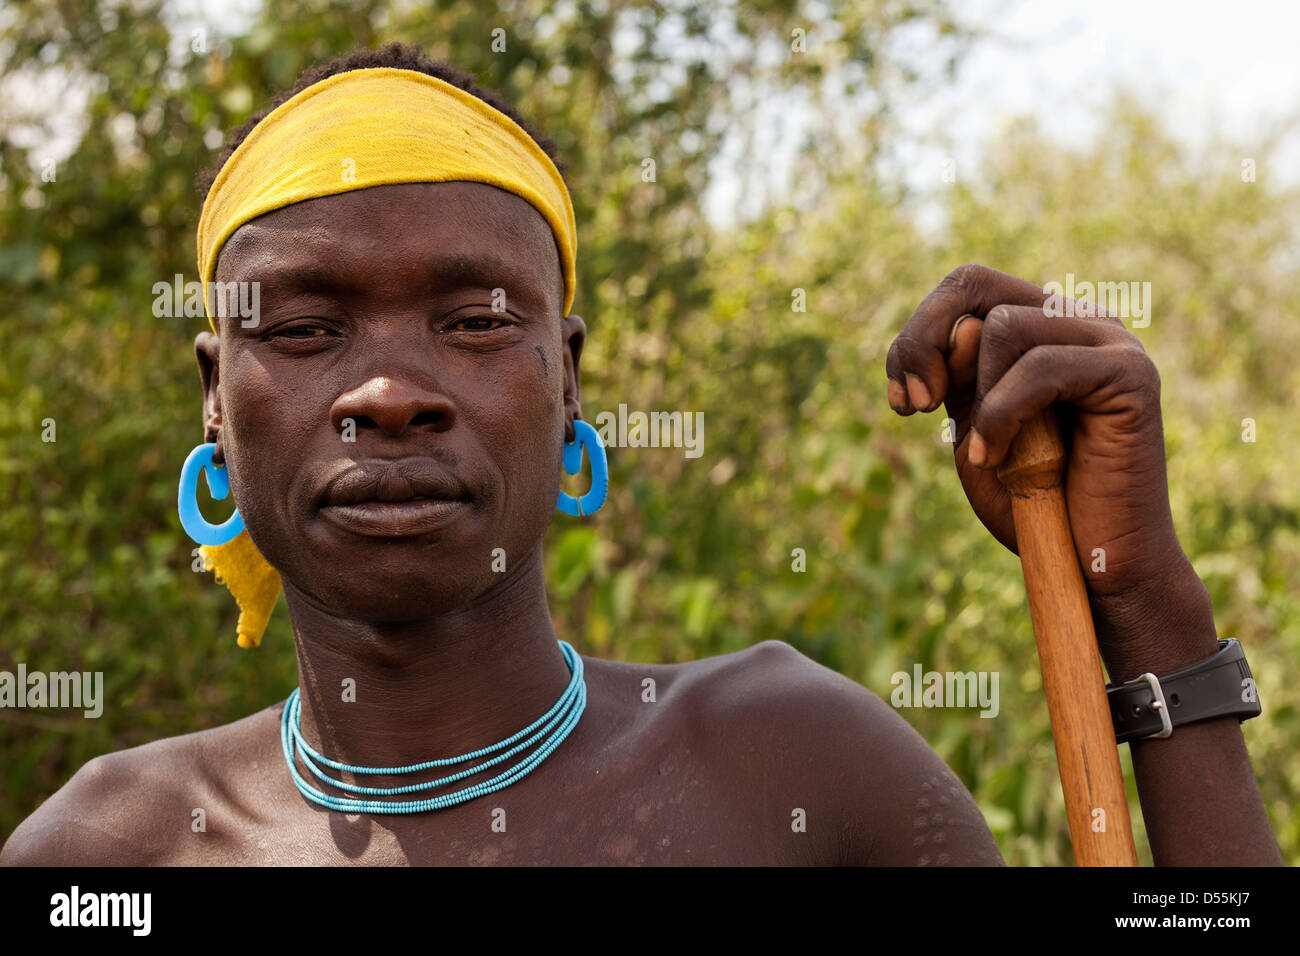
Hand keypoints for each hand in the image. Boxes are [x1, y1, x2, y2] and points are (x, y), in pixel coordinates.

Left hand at [885, 264, 1215, 673]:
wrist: (1096, 565)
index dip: (918, 332)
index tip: (904, 402)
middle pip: (975, 283)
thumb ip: (960, 378)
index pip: (966, 287)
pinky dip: (1001, 416)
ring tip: (990, 456)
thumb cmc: (1036, 505)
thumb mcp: (974, 432)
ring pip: (1004, 326)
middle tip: (914, 407)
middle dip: (923, 340)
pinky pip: (1040, 367)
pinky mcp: (1129, 375)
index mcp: (1039, 329)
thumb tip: (966, 327)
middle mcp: (1076, 323)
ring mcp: (1109, 343)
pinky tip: (994, 461)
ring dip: (978, 398)